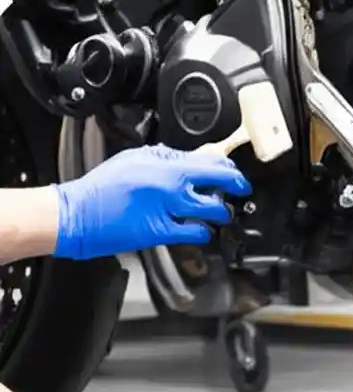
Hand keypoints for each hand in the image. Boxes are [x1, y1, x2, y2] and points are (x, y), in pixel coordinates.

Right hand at [53, 144, 251, 260]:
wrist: (78, 214)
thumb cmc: (102, 188)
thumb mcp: (135, 160)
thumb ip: (167, 158)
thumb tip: (194, 159)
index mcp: (163, 164)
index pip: (211, 161)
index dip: (230, 168)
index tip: (236, 173)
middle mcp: (170, 185)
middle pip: (219, 181)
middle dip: (234, 187)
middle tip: (235, 191)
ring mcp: (169, 209)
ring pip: (214, 209)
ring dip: (220, 211)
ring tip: (216, 211)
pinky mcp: (163, 233)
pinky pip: (197, 232)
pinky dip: (204, 231)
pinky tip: (201, 229)